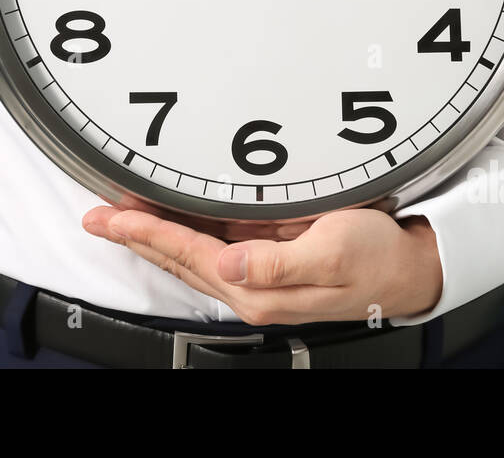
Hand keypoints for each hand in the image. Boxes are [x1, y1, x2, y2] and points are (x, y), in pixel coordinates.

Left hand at [82, 205, 442, 324]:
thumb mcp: (333, 255)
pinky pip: (212, 242)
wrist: (409, 269)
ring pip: (189, 251)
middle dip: (134, 235)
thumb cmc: (378, 260)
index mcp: (259, 287)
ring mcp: (257, 273)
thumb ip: (279, 263)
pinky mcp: (268, 258)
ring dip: (152, 232)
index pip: (187, 255)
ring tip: (118, 214)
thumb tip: (230, 264)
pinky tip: (169, 217)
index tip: (110, 217)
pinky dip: (182, 228)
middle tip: (95, 215)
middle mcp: (250, 285)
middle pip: (177, 257)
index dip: (145, 233)